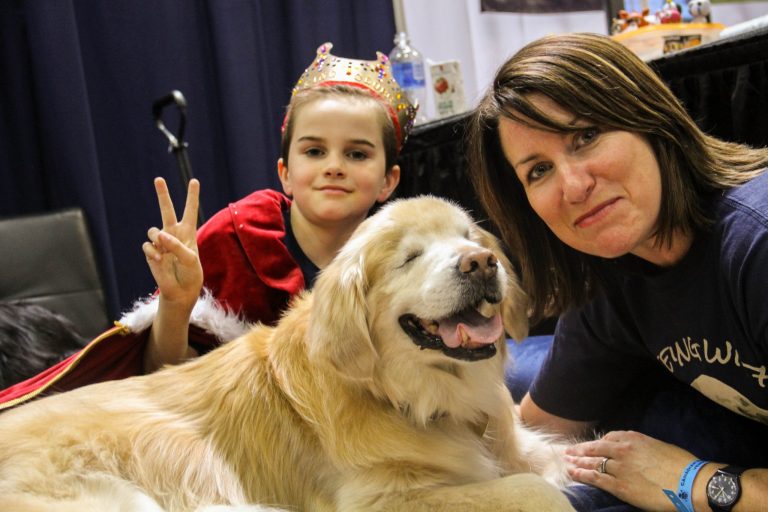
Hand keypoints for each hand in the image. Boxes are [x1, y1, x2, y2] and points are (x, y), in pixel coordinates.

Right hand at [142, 177, 202, 307]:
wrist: (180, 291)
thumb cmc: (190, 274)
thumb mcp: (190, 259)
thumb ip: (176, 245)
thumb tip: (159, 235)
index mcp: (187, 232)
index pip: (190, 210)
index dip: (192, 196)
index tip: (194, 181)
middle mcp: (173, 234)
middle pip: (167, 210)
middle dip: (162, 194)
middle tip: (158, 179)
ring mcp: (161, 242)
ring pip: (153, 229)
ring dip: (158, 239)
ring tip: (164, 251)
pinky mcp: (151, 252)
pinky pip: (148, 246)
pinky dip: (153, 252)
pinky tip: (159, 260)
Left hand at [564, 430, 696, 510]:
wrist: (690, 483)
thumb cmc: (682, 465)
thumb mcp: (659, 446)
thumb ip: (642, 446)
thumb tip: (634, 451)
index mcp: (635, 438)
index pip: (609, 437)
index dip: (598, 442)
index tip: (592, 445)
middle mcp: (623, 450)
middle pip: (595, 448)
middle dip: (581, 450)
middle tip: (569, 451)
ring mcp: (620, 468)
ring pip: (593, 463)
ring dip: (578, 462)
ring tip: (567, 462)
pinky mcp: (620, 486)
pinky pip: (595, 478)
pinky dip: (582, 475)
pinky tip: (573, 473)